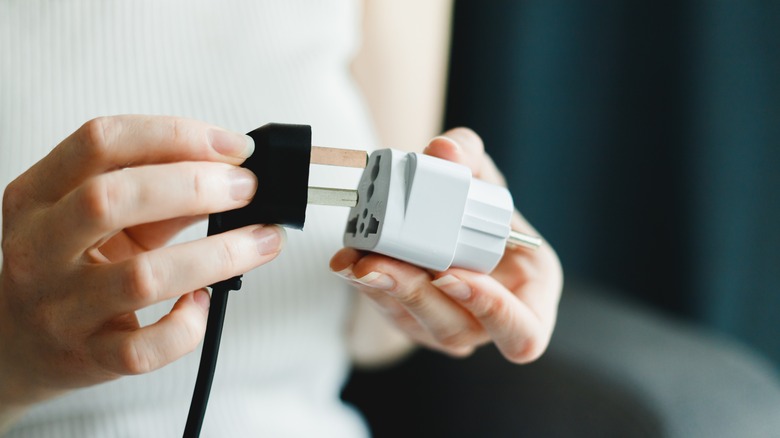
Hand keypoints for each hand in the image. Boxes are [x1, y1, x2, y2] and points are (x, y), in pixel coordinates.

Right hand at [0, 116, 284, 411]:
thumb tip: (232, 173)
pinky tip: (202, 303)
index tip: (233, 148)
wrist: (21, 344)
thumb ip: (159, 193)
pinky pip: (146, 348)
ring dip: (218, 254)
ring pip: (143, 277)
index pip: (100, 142)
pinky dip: (187, 325)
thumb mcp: (101, 218)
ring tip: (259, 241)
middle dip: (194, 186)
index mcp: (37, 196)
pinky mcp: (89, 356)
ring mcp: (61, 308)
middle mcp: (39, 248)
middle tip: (245, 189)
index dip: (177, 135)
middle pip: (111, 199)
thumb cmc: (70, 267)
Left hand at [331, 128, 562, 362]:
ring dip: (383, 288)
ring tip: (360, 256)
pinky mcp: (409, 321)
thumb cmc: (484, 213)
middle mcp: (486, 322)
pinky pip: (386, 310)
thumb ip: (471, 160)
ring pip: (415, 322)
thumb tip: (446, 150)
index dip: (494, 312)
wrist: (453, 229)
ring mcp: (444, 327)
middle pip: (456, 330)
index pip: (523, 333)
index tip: (454, 273)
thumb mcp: (484, 179)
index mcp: (529, 296)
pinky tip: (349, 258)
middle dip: (415, 294)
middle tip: (384, 263)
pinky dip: (364, 282)